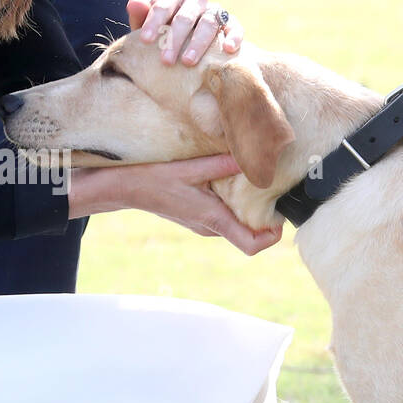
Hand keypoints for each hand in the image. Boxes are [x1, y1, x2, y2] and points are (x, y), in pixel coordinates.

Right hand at [68, 154, 281, 256]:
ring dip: (248, 210)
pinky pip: (224, 217)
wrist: (123, 188)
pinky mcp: (197, 217)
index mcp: (212, 218)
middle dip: (264, 218)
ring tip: (252, 183)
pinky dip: (234, 205)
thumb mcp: (188, 167)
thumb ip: (221, 164)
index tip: (279, 217)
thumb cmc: (152, 179)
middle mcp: (210, 227)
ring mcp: (203, 224)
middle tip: (272, 192)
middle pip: (248, 234)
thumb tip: (251, 158)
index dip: (271, 236)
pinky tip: (230, 182)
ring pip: (236, 225)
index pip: (251, 245)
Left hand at [127, 0, 241, 65]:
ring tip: (188, 63)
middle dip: (175, 38)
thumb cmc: (163, 35)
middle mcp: (196, 0)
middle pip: (186, 15)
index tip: (146, 41)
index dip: (154, 21)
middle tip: (165, 61)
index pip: (164, 4)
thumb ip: (141, 17)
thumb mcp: (149, 28)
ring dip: (198, 42)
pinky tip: (228, 49)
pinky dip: (233, 36)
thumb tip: (133, 3)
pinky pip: (235, 26)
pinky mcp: (230, 23)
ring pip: (209, 22)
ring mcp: (214, 10)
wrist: (188, 43)